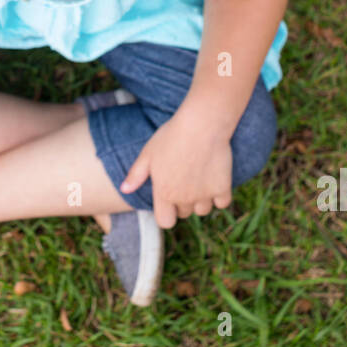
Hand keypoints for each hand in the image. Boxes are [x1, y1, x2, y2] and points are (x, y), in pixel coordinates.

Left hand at [119, 113, 232, 228]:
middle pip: (185, 213)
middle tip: (185, 179)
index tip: (168, 198)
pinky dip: (219, 194)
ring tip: (199, 178)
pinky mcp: (222, 188)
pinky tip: (214, 178)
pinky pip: (222, 202)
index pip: (165, 221)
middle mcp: (184, 199)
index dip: (167, 212)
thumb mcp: (148, 153)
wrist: (202, 125)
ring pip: (203, 210)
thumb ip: (136, 174)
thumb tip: (124, 189)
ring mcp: (204, 195)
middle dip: (184, 202)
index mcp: (164, 193)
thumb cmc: (171, 136)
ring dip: (201, 200)